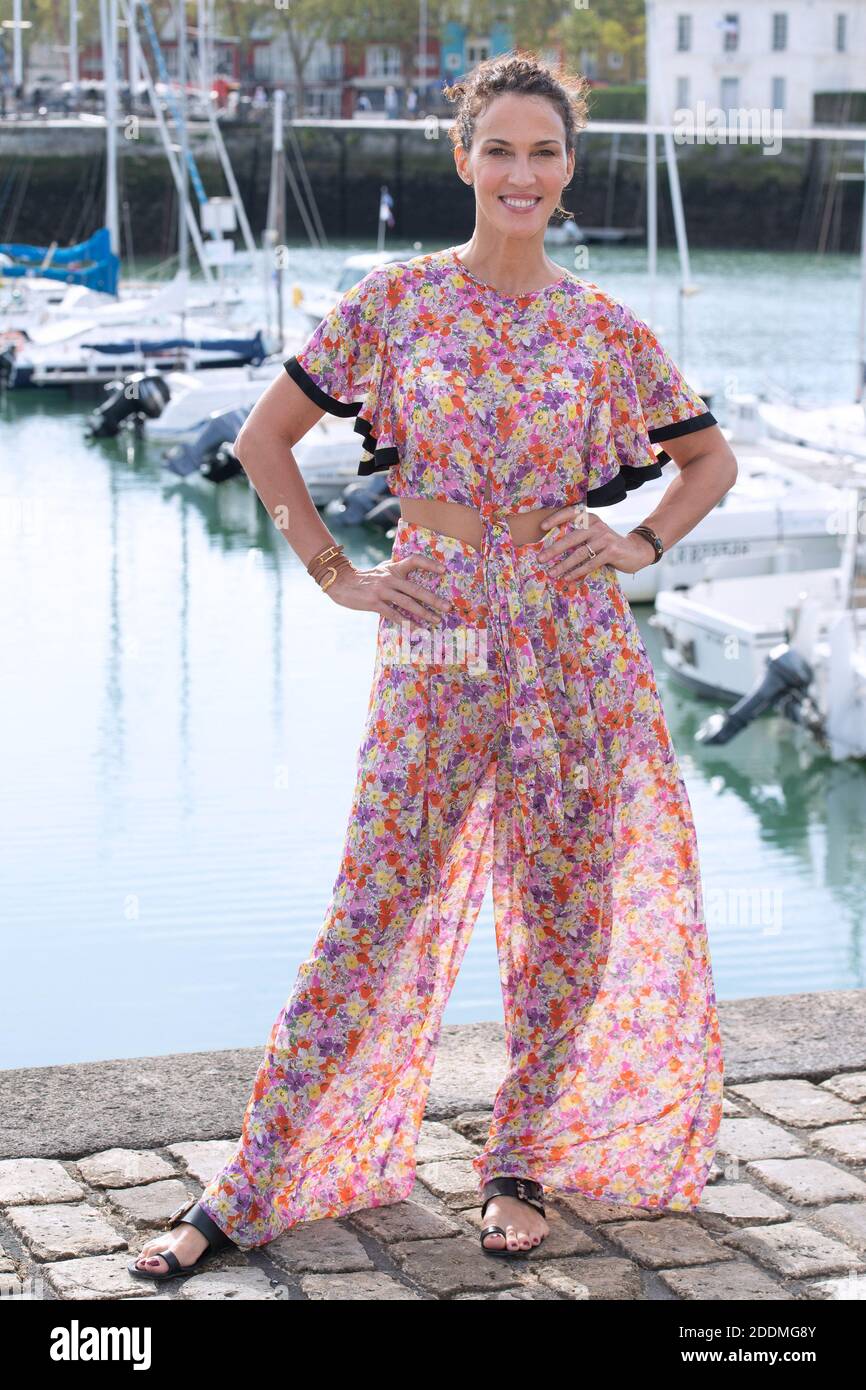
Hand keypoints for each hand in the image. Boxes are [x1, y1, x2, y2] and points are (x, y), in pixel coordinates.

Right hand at [324, 555, 453, 623]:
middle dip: (434, 600)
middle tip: (448, 608)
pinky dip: (406, 622)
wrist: (341, 583)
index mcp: (394, 568)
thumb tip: (415, 576)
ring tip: (436, 620)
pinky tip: (415, 628)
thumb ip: (397, 572)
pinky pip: (393, 614)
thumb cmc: (366, 579)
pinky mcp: (374, 603)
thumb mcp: (382, 570)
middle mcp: (390, 578)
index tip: (444, 571)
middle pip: (416, 589)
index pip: (415, 560)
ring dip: (424, 613)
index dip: (429, 564)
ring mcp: (382, 591)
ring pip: (407, 603)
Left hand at [538, 505, 658, 579]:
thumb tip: (551, 546)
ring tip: (552, 572)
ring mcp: (605, 538)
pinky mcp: (612, 552)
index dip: (556, 518)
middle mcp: (598, 526)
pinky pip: (590, 563)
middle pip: (572, 537)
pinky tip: (568, 578)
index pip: (572, 513)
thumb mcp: (595, 534)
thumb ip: (580, 535)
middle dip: (554, 549)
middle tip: (540, 558)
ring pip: (580, 553)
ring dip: (564, 565)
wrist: (636, 551)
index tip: (541, 527)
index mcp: (591, 518)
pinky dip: (577, 572)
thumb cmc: (609, 544)